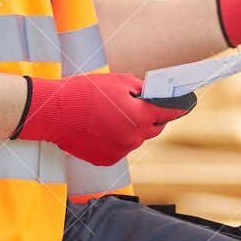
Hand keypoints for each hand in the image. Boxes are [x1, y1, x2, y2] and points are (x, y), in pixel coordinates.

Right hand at [13, 72, 189, 166]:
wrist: (53, 112)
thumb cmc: (84, 92)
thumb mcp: (118, 81)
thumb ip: (142, 89)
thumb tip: (155, 95)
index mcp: (140, 116)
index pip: (170, 112)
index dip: (180, 106)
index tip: (187, 103)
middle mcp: (134, 137)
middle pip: (153, 128)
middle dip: (150, 117)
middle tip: (138, 105)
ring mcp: (120, 151)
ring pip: (135, 138)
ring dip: (130, 128)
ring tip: (111, 115)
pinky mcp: (107, 160)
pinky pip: (120, 148)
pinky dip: (115, 139)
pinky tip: (101, 128)